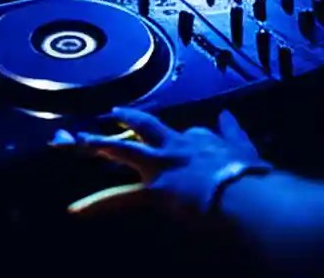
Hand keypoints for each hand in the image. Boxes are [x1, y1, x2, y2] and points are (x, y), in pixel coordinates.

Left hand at [53, 107, 263, 215]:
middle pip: (147, 126)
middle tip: (115, 113)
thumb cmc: (247, 173)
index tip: (187, 142)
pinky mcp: (154, 189)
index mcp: (200, 139)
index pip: (187, 134)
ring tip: (81, 141)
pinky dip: (96, 205)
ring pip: (126, 150)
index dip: (184, 139)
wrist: (242, 190)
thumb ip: (232, 131)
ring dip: (103, 144)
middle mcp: (176, 146)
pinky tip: (75, 210)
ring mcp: (162, 166)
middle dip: (130, 119)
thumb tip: (227, 113)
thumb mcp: (243, 146)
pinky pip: (119, 198)